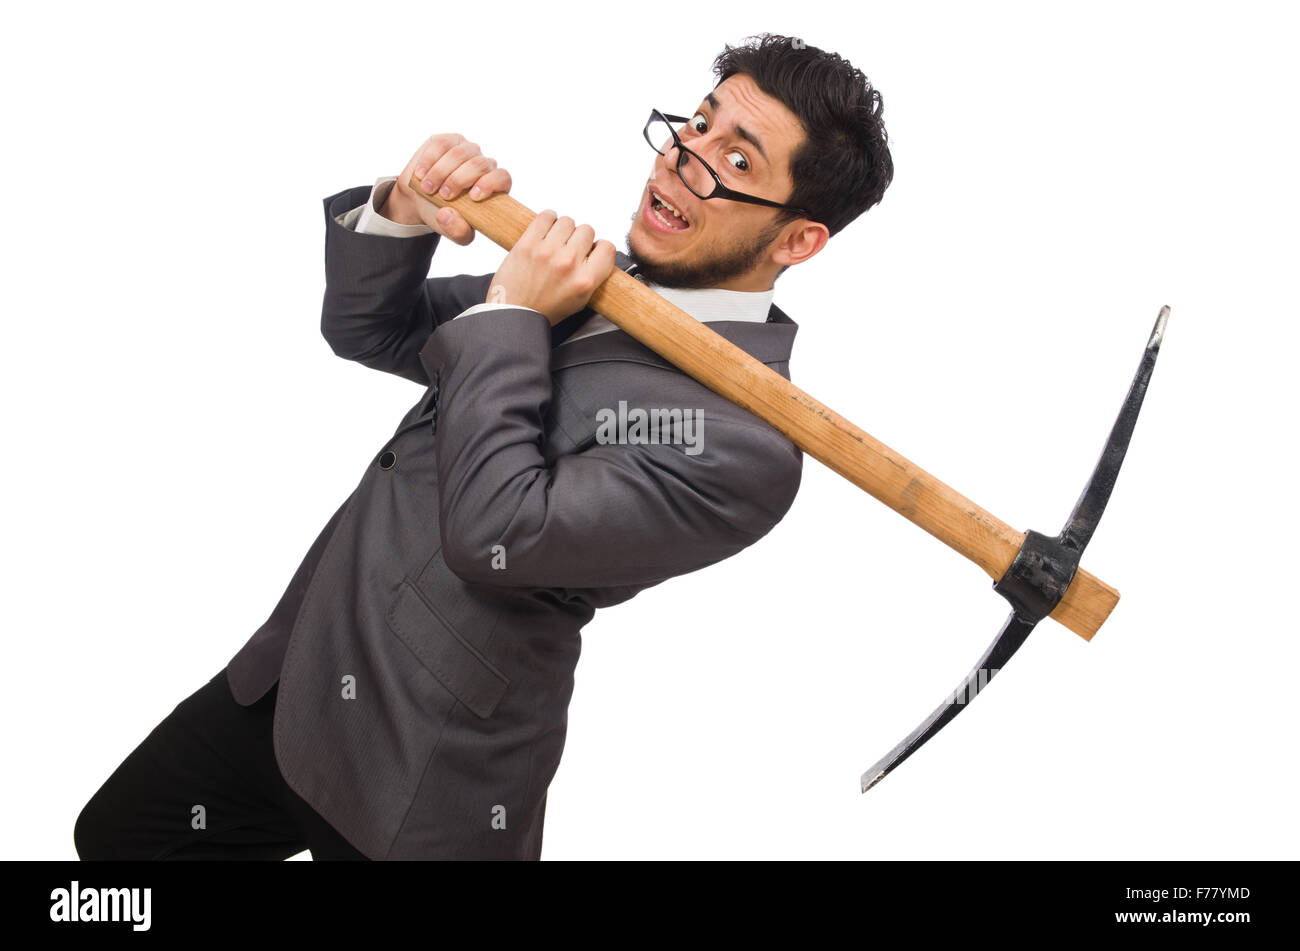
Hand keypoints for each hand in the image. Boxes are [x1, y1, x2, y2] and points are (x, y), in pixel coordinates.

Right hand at [380, 133, 511, 245]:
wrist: (420, 200)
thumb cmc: (444, 215)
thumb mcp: (453, 232)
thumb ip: (457, 231)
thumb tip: (447, 215)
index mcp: (494, 186)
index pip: (503, 178)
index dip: (490, 184)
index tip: (472, 197)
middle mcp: (484, 165)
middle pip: (479, 164)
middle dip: (458, 180)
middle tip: (443, 196)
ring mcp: (466, 150)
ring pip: (459, 153)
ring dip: (441, 172)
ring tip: (427, 188)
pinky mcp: (447, 141)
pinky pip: (441, 144)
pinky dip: (429, 160)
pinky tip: (421, 174)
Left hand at [486, 211, 616, 324]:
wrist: (515, 314)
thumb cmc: (545, 309)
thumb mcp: (580, 300)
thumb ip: (593, 275)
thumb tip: (596, 250)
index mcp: (585, 281)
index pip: (607, 247)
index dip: (599, 248)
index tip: (590, 252)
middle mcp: (568, 264)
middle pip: (587, 230)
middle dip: (579, 239)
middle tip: (569, 250)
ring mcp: (547, 252)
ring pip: (567, 221)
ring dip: (563, 229)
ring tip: (555, 242)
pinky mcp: (528, 244)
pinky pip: (546, 216)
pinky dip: (547, 220)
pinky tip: (545, 232)